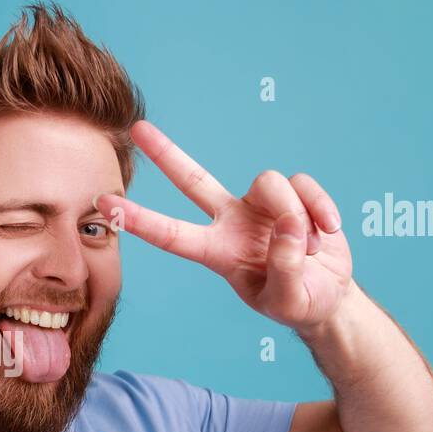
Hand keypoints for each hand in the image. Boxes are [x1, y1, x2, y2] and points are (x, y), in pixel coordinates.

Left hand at [96, 120, 353, 334]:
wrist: (329, 296)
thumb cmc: (299, 302)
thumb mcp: (289, 302)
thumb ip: (285, 268)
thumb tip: (288, 224)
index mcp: (217, 253)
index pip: (171, 234)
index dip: (139, 219)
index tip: (104, 204)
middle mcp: (232, 222)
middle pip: (193, 180)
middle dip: (167, 154)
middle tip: (137, 129)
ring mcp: (261, 206)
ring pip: (270, 183)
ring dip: (296, 216)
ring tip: (309, 249)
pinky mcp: (293, 194)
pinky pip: (303, 185)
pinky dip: (320, 209)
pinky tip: (327, 232)